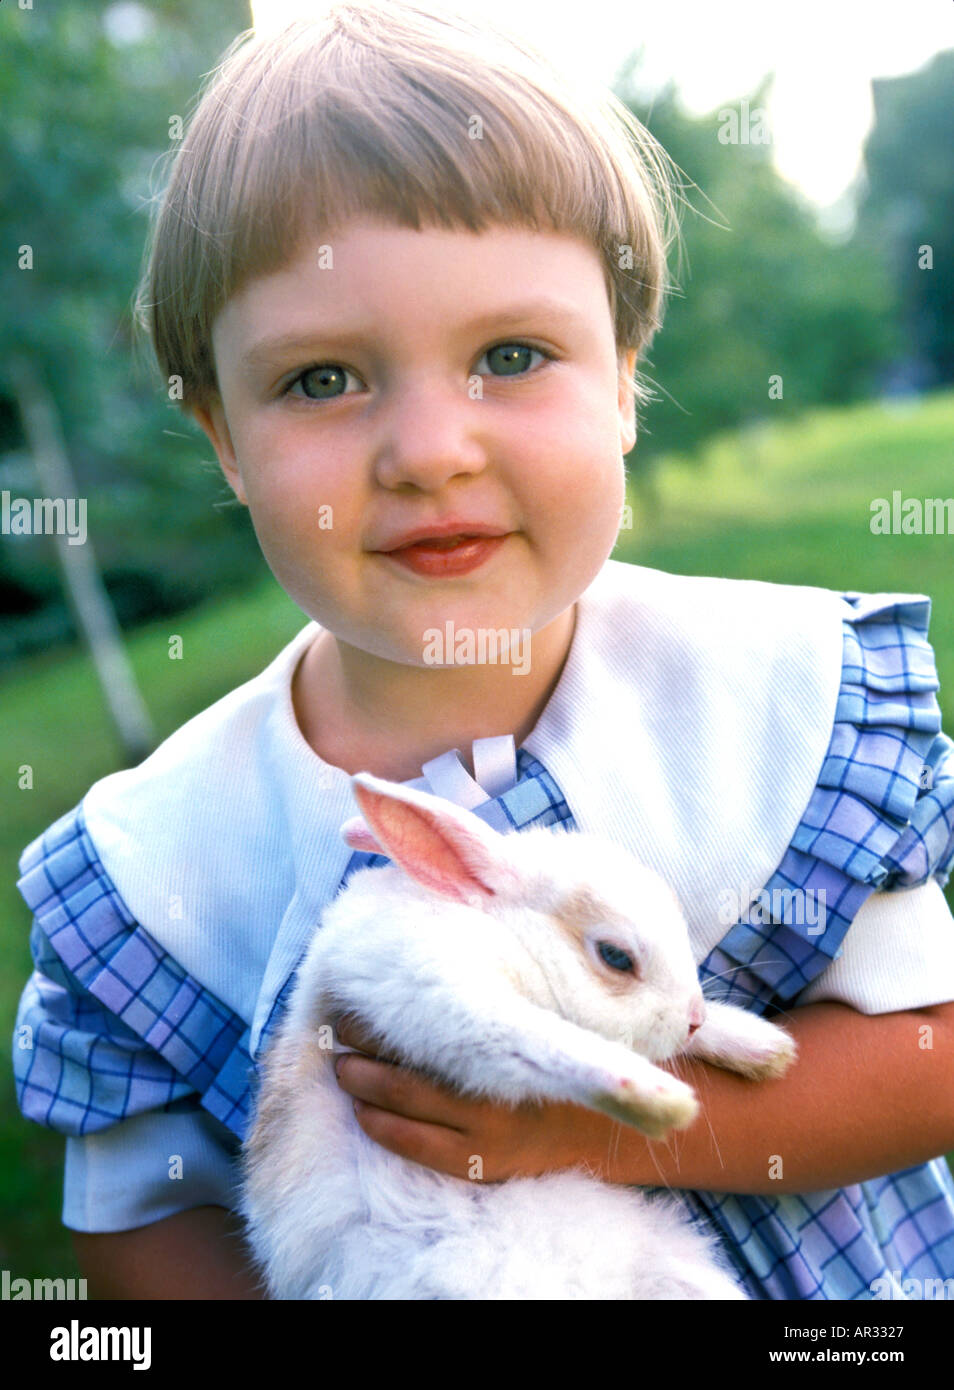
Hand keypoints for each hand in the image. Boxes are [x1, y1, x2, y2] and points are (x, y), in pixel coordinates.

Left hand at [331, 1013, 624, 1182]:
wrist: (606, 1126)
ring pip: (397, 1112)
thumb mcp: (537, 1017)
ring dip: (360, 1085)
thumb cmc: (567, 1054)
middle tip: (336, 1025)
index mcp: (503, 1052)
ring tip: (341, 1063)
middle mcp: (487, 1099)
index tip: (357, 991)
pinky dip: (379, 1124)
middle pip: (400, 1072)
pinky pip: (413, 1147)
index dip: (383, 1016)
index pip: (423, 1032)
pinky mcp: (477, 1166)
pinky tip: (363, 1108)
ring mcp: (479, 1139)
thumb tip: (432, 960)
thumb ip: (493, 999)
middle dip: (361, 1048)